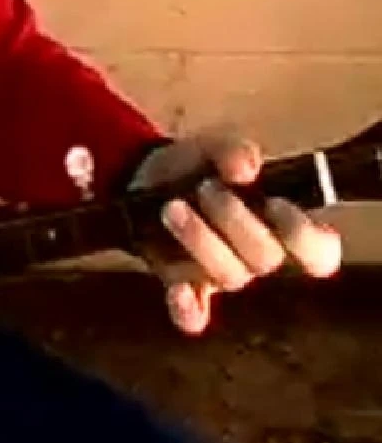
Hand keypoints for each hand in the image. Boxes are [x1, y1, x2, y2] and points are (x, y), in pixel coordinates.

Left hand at [130, 126, 341, 334]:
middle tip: (205, 188)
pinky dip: (188, 309)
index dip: (304, 236)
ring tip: (171, 206)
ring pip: (229, 277)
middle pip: (265, 259)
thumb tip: (245, 169)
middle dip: (235, 221)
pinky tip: (177, 290)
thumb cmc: (195, 168)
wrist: (143, 180)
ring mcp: (222, 274)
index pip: (319, 251)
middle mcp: (258, 256)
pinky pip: (194, 314)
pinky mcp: (184, 285)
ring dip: (201, 241)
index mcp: (281, 225)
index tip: (276, 205)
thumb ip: (233, 151)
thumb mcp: (212, 148)